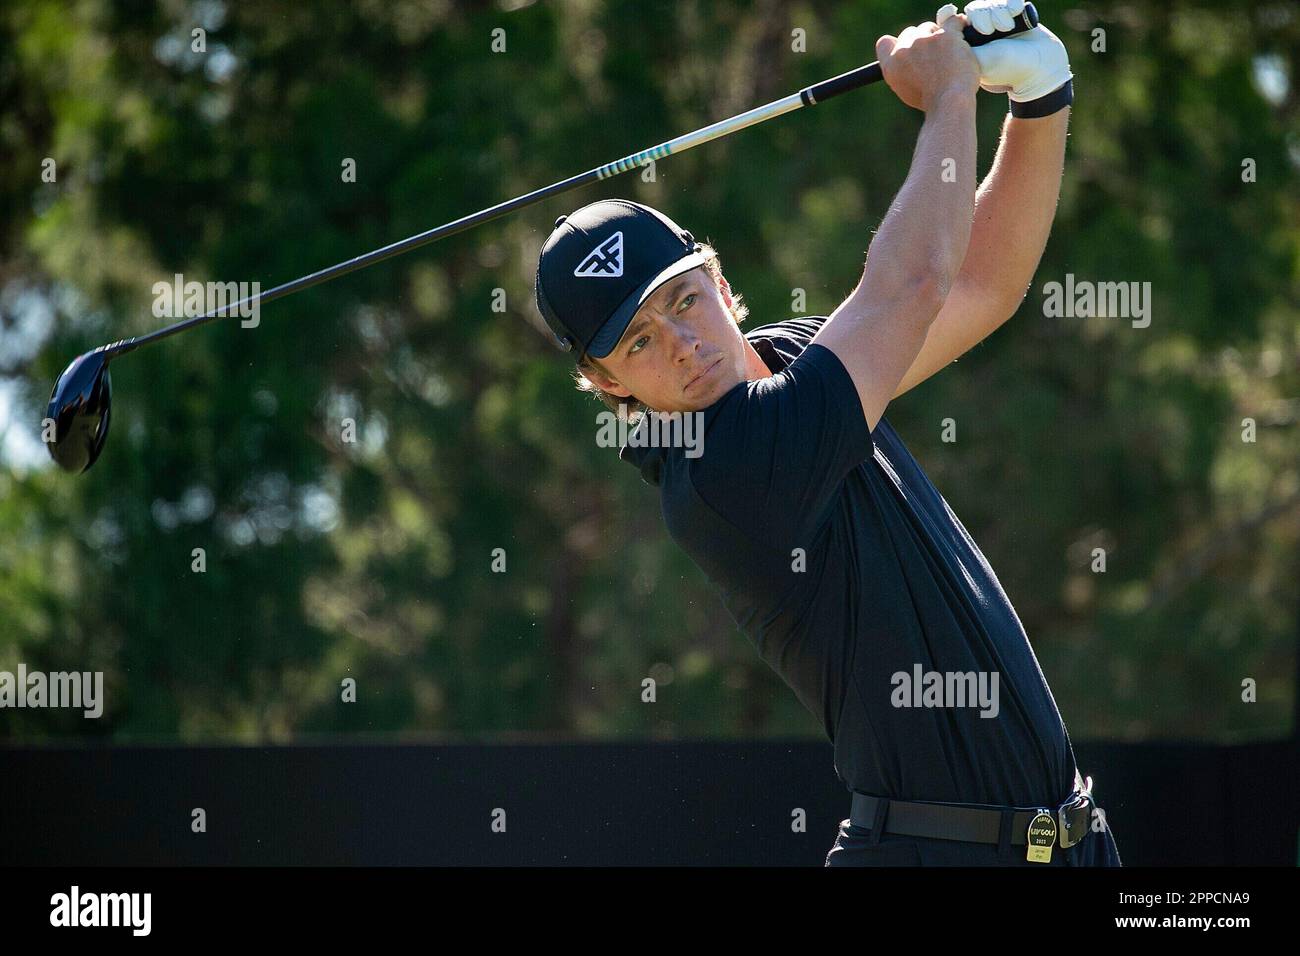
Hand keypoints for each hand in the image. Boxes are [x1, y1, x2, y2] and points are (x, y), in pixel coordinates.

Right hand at [875, 16, 980, 111]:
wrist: (948, 104)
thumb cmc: (933, 103)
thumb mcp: (906, 91)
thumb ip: (903, 72)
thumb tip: (912, 61)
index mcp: (891, 66)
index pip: (885, 42)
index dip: (899, 43)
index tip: (911, 50)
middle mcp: (904, 50)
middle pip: (911, 33)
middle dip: (922, 41)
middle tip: (936, 57)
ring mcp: (924, 40)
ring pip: (931, 28)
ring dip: (940, 37)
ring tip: (950, 55)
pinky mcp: (945, 36)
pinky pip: (953, 21)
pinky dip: (959, 27)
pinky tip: (961, 36)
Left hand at [943, 0, 1072, 103]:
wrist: (1038, 69)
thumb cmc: (1005, 70)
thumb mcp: (978, 60)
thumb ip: (959, 44)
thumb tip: (942, 20)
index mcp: (968, 44)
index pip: (956, 23)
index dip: (958, 18)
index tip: (960, 19)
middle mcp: (982, 32)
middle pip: (975, 10)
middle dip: (982, 17)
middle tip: (988, 32)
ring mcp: (999, 23)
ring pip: (991, 4)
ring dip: (997, 13)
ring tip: (1006, 28)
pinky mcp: (1016, 16)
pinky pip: (1008, 0)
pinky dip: (1011, 4)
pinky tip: (1016, 12)